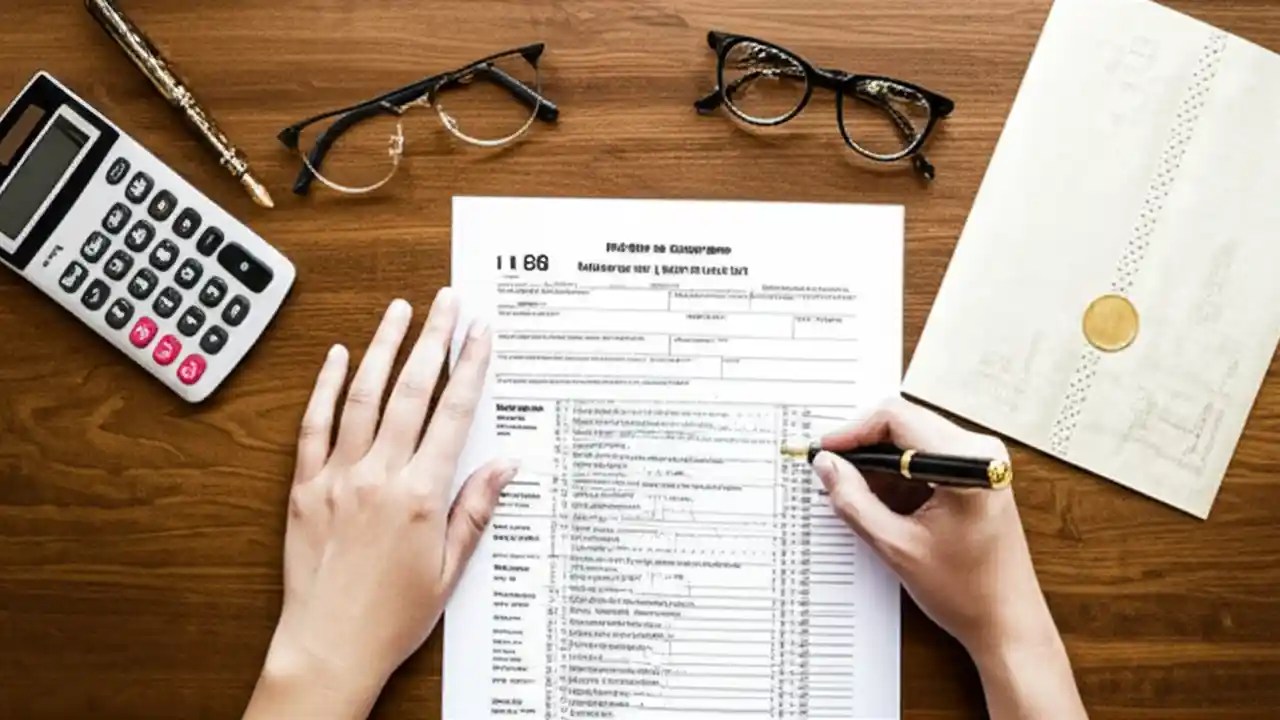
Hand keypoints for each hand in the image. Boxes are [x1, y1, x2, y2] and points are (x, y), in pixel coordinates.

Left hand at [244, 291, 515, 719]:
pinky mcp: (304, 487)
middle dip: (432, 339)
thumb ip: (475, 509)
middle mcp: (379, 475)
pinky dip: (324, 386)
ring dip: (382, 347)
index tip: (481, 332)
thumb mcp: (450, 568)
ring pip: (361, 395)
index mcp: (421, 494)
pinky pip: (314, 425)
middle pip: (411, 391)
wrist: (328, 646)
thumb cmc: (393, 616)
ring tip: (399, 311)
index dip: (470, 366)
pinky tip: (336, 357)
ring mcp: (337, 477)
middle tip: (446, 301)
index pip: (453, 413)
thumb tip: (506, 463)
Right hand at [814, 397, 1085, 718]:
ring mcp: (983, 459)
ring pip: (912, 436)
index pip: (896, 418)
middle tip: (830, 468)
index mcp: (968, 463)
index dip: (852, 431)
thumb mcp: (897, 547)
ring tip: (853, 488)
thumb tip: (827, 465)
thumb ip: (854, 501)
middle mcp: (981, 451)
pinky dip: (897, 469)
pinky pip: (927, 453)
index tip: (825, 451)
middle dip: (863, 444)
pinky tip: (880, 496)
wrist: (1008, 621)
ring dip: (879, 458)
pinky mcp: (978, 472)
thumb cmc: (968, 592)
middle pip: (904, 421)